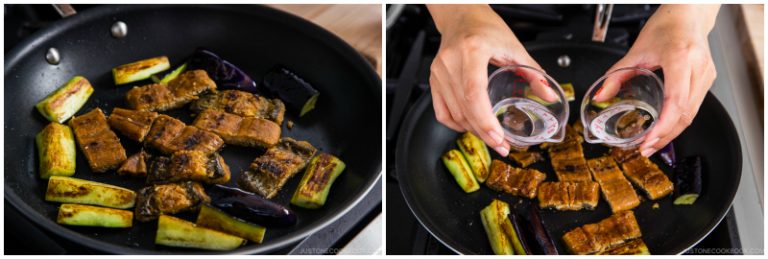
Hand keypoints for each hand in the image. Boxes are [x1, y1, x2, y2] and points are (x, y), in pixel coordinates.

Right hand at [427, 4, 547, 155]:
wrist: (461, 17)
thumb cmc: (485, 27)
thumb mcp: (514, 46)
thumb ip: (533, 72)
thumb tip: (549, 96)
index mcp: (471, 51)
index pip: (474, 93)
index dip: (485, 120)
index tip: (498, 137)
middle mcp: (451, 62)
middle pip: (464, 108)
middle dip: (484, 132)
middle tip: (502, 146)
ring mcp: (439, 72)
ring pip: (454, 113)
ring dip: (473, 130)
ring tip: (491, 138)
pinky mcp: (434, 79)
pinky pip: (441, 111)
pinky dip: (456, 124)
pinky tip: (470, 127)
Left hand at [595, 5, 719, 156]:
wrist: (688, 15)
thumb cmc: (666, 26)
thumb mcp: (636, 50)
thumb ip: (616, 75)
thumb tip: (600, 97)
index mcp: (680, 57)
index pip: (675, 100)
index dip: (663, 125)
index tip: (648, 139)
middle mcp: (698, 68)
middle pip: (685, 113)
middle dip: (665, 135)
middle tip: (645, 148)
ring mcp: (706, 74)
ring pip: (692, 114)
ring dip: (672, 132)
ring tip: (651, 144)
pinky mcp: (708, 79)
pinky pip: (694, 107)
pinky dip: (678, 121)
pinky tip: (664, 129)